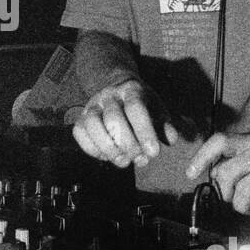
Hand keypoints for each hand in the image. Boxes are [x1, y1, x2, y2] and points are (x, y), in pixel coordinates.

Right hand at [72, 80, 191, 168]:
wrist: (117, 88)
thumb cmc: (142, 105)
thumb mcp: (158, 109)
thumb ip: (165, 125)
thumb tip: (170, 139)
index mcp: (131, 90)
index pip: (135, 108)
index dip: (144, 132)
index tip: (153, 153)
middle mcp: (109, 96)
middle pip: (113, 118)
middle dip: (128, 144)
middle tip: (140, 160)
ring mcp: (91, 106)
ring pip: (91, 124)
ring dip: (108, 148)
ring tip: (124, 161)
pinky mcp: (80, 118)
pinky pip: (79, 133)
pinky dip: (92, 148)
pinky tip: (107, 156)